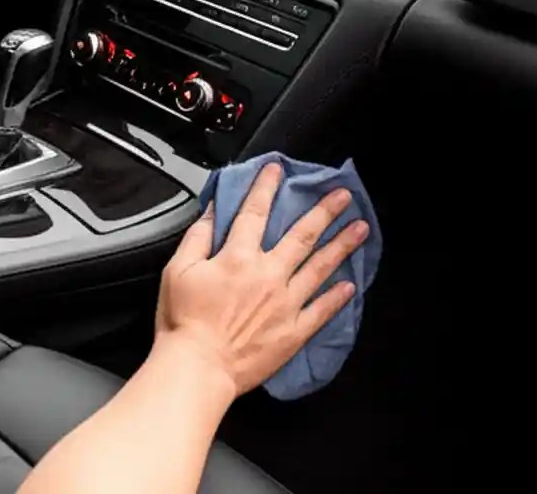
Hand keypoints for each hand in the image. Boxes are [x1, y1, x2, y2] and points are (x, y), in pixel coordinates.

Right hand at [155, 162, 368, 396]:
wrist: (199, 366)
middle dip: (323, 212)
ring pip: (319, 267)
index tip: (278, 170)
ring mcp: (285, 303)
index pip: (254, 213)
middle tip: (342, 195)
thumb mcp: (177, 271)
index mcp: (237, 258)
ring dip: (341, 245)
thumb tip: (211, 213)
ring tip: (359, 228)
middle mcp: (267, 275)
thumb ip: (196, 238)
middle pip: (301, 236)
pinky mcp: (293, 331)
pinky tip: (350, 285)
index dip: (266, 187)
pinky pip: (321, 310)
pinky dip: (337, 297)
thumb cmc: (183, 322)